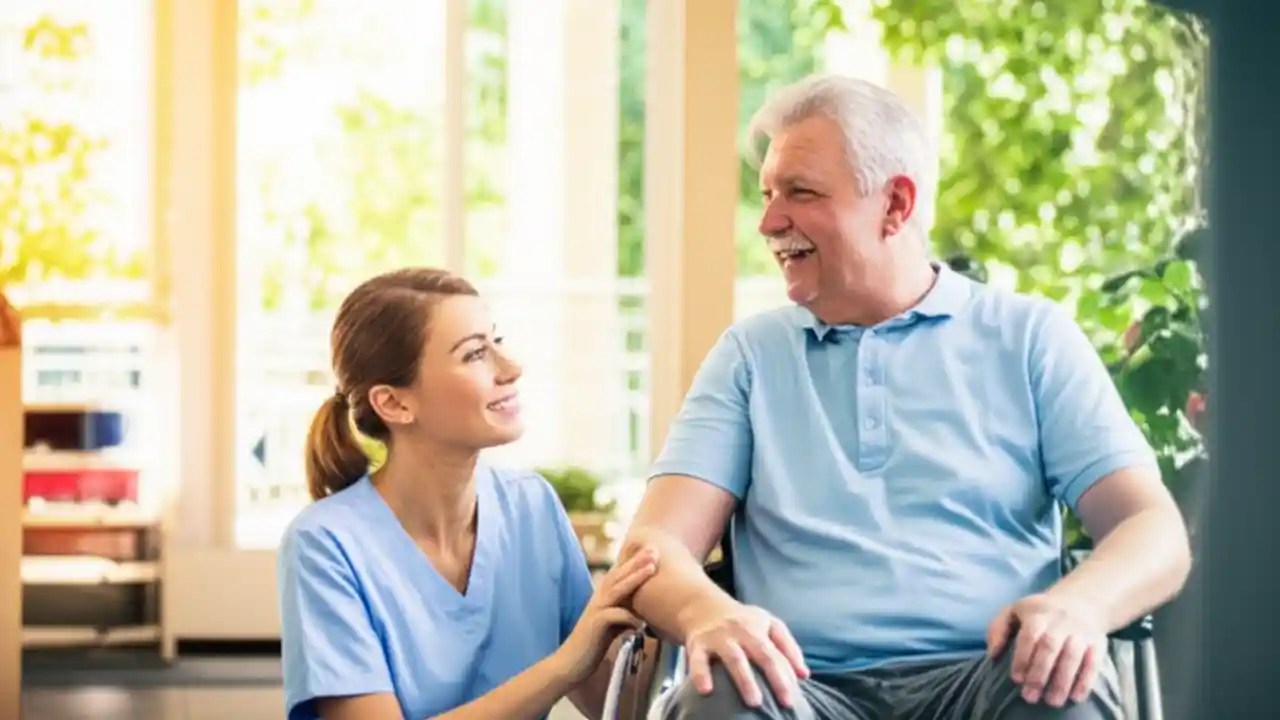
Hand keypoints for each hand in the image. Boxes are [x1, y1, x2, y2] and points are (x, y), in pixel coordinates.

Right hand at [553, 548, 657, 683]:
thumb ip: (624, 614)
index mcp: (603, 597)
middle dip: (637, 561)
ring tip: (651, 568)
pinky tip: (642, 623)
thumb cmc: (594, 643)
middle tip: (654, 550)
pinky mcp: (595, 626)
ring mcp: (596, 611)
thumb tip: (643, 613)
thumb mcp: (612, 624)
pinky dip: (629, 617)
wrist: (571, 662)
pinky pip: (614, 616)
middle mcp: (599, 599)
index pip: (619, 574)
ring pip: (616, 589)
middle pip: (618, 575)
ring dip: (634, 578)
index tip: (652, 550)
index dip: (634, 561)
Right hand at [683, 601, 808, 708]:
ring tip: (755, 702)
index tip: (793, 698)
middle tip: (786, 702)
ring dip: (745, 680)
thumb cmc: (743, 622)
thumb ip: (788, 648)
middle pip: (762, 654)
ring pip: (735, 658)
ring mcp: (720, 637)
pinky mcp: (698, 644)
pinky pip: (698, 660)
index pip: (778, 652)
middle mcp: (741, 631)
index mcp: (760, 628)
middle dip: (775, 677)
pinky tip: (705, 690)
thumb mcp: (768, 625)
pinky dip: (700, 674)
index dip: (788, 674)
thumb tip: (804, 675)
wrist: (702, 606)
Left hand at [986, 592, 1107, 707]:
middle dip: (1040, 673)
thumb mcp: (1013, 612)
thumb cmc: (1038, 613)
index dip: (1022, 658)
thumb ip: (997, 630)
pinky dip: (1085, 681)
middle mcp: (1061, 621)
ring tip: (1052, 702)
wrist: (1080, 602)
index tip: (1016, 679)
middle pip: (1050, 646)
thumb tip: (993, 655)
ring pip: (1073, 656)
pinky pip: (1093, 662)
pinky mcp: (1098, 642)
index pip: (1029, 636)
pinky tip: (1076, 697)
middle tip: (1030, 697)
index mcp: (1038, 614)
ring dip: (1062, 681)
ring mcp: (1081, 631)